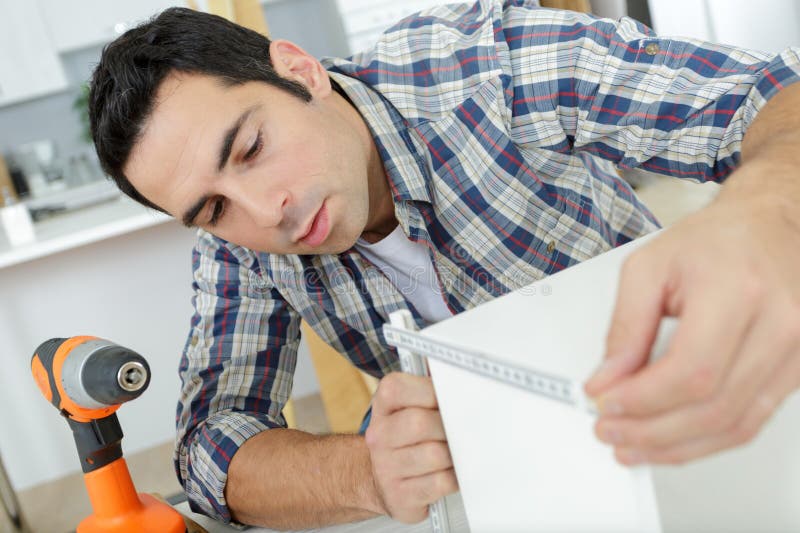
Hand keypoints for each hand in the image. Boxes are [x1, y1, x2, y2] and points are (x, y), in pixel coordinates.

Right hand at [364, 372, 457, 522]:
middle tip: (457, 430)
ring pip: (434, 455)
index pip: (399, 389)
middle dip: (447, 427)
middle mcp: (379, 436)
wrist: (379, 478)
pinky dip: (453, 478)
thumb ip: (433, 385)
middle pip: (419, 423)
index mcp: (383, 405)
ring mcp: (386, 468)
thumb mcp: (412, 403)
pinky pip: (440, 482)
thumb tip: (460, 369)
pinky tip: (448, 472)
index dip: (430, 392)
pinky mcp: (400, 496)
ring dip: (453, 454)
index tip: (447, 399)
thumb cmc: (406, 436)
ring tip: (454, 452)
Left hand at [584, 166, 799, 465]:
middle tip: (610, 430)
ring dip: (676, 446)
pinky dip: (705, 439)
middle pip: (712, 406)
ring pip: (734, 424)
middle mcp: (778, 324)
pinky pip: (751, 421)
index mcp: (737, 290)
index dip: (642, 398)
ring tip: (633, 445)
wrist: (769, 227)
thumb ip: (625, 326)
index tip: (604, 403)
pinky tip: (672, 440)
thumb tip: (607, 378)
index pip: (691, 370)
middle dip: (651, 430)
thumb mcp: (649, 268)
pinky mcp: (796, 371)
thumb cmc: (714, 241)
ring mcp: (796, 351)